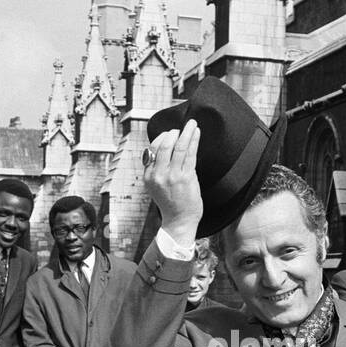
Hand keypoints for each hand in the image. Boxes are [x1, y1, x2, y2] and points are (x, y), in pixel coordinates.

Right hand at [144, 119, 201, 245]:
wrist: (179, 222)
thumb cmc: (171, 204)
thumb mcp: (157, 186)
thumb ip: (158, 170)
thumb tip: (166, 149)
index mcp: (149, 176)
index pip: (152, 149)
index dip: (162, 138)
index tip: (170, 134)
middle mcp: (158, 174)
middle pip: (164, 145)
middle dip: (173, 133)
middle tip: (181, 128)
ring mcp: (172, 176)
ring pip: (178, 147)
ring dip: (186, 133)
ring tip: (192, 124)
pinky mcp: (186, 178)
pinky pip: (190, 154)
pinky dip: (193, 141)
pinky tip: (196, 133)